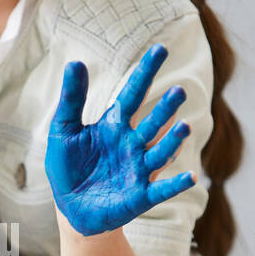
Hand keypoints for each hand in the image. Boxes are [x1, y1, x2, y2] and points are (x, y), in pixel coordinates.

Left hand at [45, 44, 195, 235]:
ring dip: (174, 140)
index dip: (146, 72)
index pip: (134, 93)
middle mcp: (133, 144)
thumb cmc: (69, 166)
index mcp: (115, 124)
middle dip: (165, 108)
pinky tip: (190, 177)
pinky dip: (176, 184)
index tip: (160, 49)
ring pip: (161, 151)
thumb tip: (74, 62)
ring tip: (183, 126)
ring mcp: (139, 169)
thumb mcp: (63, 130)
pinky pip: (162, 189)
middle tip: (178, 91)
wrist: (71, 207)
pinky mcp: (141, 196)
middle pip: (153, 122)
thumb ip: (72, 99)